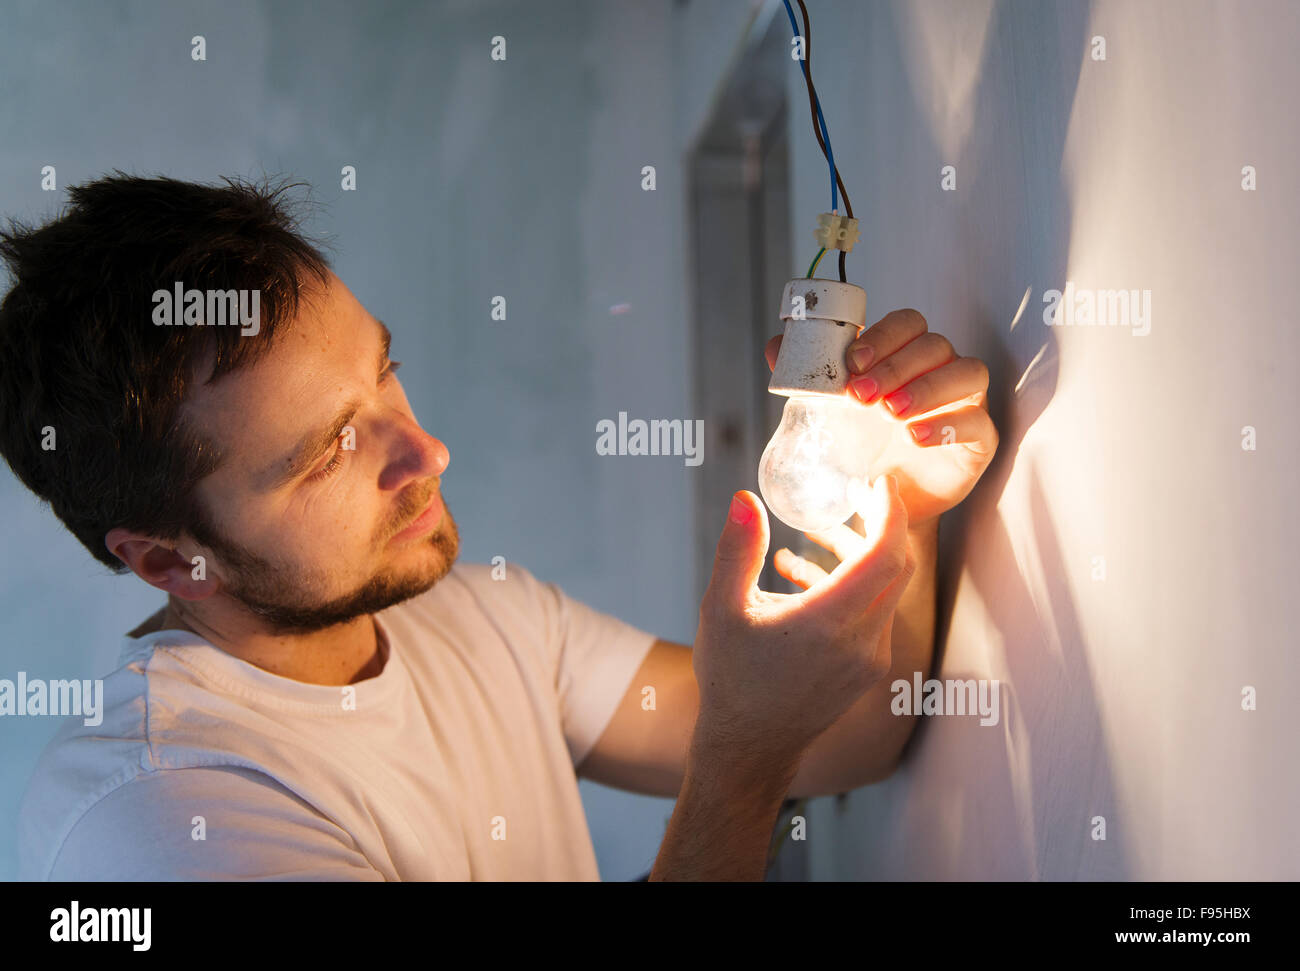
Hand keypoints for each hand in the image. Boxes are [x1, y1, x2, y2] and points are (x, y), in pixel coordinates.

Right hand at [692, 475, 914, 770]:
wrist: (750, 746)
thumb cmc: (731, 679)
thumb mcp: (721, 608)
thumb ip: (736, 549)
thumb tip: (744, 498)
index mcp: (828, 623)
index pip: (885, 555)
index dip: (890, 511)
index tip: (877, 482)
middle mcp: (861, 641)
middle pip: (896, 566)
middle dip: (877, 525)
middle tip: (851, 497)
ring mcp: (871, 658)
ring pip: (885, 589)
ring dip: (857, 556)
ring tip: (809, 538)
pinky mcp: (869, 668)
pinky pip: (874, 613)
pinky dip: (851, 586)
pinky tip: (803, 579)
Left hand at [765, 308, 996, 526]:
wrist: (882, 501)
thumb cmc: (860, 445)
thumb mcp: (828, 410)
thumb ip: (806, 376)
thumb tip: (775, 348)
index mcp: (906, 353)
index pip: (908, 323)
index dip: (883, 336)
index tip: (852, 362)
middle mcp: (941, 370)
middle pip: (935, 345)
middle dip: (896, 367)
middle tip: (861, 396)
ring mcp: (966, 401)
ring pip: (967, 372)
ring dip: (926, 389)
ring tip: (891, 414)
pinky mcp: (980, 439)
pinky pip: (977, 422)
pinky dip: (947, 426)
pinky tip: (914, 438)